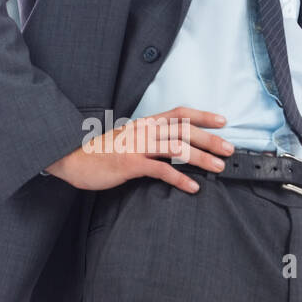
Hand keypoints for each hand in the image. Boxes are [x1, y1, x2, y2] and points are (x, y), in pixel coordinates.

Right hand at [45, 106, 233, 192]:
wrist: (72, 158)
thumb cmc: (100, 151)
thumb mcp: (126, 139)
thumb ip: (148, 139)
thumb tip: (173, 147)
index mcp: (144, 123)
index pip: (178, 113)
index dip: (202, 115)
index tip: (222, 121)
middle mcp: (143, 130)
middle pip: (183, 129)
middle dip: (210, 139)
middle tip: (229, 149)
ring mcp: (136, 146)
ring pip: (177, 148)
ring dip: (201, 158)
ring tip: (218, 168)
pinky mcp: (131, 163)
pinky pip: (161, 170)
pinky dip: (180, 179)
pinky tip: (193, 187)